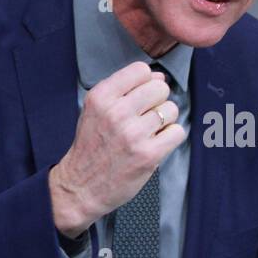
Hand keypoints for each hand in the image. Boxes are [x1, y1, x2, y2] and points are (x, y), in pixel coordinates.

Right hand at [49, 61, 184, 237]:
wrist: (80, 187)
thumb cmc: (91, 146)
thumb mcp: (95, 110)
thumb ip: (123, 90)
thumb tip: (159, 77)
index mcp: (101, 97)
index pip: (140, 70)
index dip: (146, 82)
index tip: (141, 96)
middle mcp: (116, 112)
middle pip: (160, 88)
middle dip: (158, 101)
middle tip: (146, 117)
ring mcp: (133, 134)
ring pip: (171, 109)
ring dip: (165, 121)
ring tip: (149, 133)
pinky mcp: (148, 155)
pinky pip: (177, 132)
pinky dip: (171, 137)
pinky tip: (156, 144)